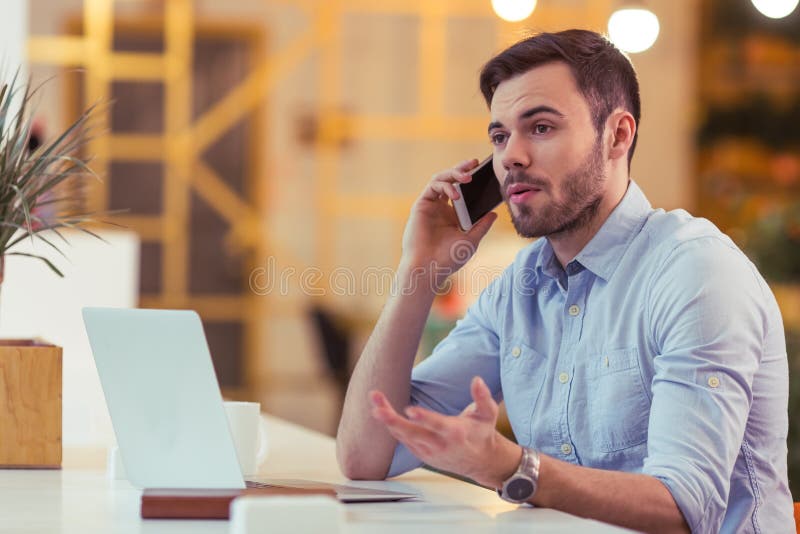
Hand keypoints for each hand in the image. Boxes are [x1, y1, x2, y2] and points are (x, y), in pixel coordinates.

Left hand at [369, 376, 520, 487]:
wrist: (480, 461)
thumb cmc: (482, 433)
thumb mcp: (487, 414)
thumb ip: (483, 397)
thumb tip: (476, 380)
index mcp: (455, 433)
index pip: (437, 426)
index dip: (424, 418)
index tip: (409, 410)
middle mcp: (439, 444)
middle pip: (413, 434)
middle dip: (393, 421)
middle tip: (378, 409)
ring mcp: (428, 451)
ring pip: (403, 437)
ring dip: (387, 420)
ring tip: (374, 402)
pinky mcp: (420, 453)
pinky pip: (402, 440)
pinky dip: (391, 427)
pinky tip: (380, 410)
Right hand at [400, 160, 497, 277]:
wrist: (429, 268)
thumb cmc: (448, 259)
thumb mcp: (471, 240)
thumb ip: (482, 225)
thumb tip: (494, 213)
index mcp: (453, 215)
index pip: (463, 191)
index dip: (472, 180)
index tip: (485, 172)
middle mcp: (441, 208)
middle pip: (451, 181)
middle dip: (462, 169)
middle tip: (474, 162)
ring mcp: (431, 205)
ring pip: (441, 179)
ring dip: (453, 173)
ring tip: (467, 177)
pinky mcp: (421, 205)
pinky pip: (433, 187)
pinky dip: (445, 186)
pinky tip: (456, 194)